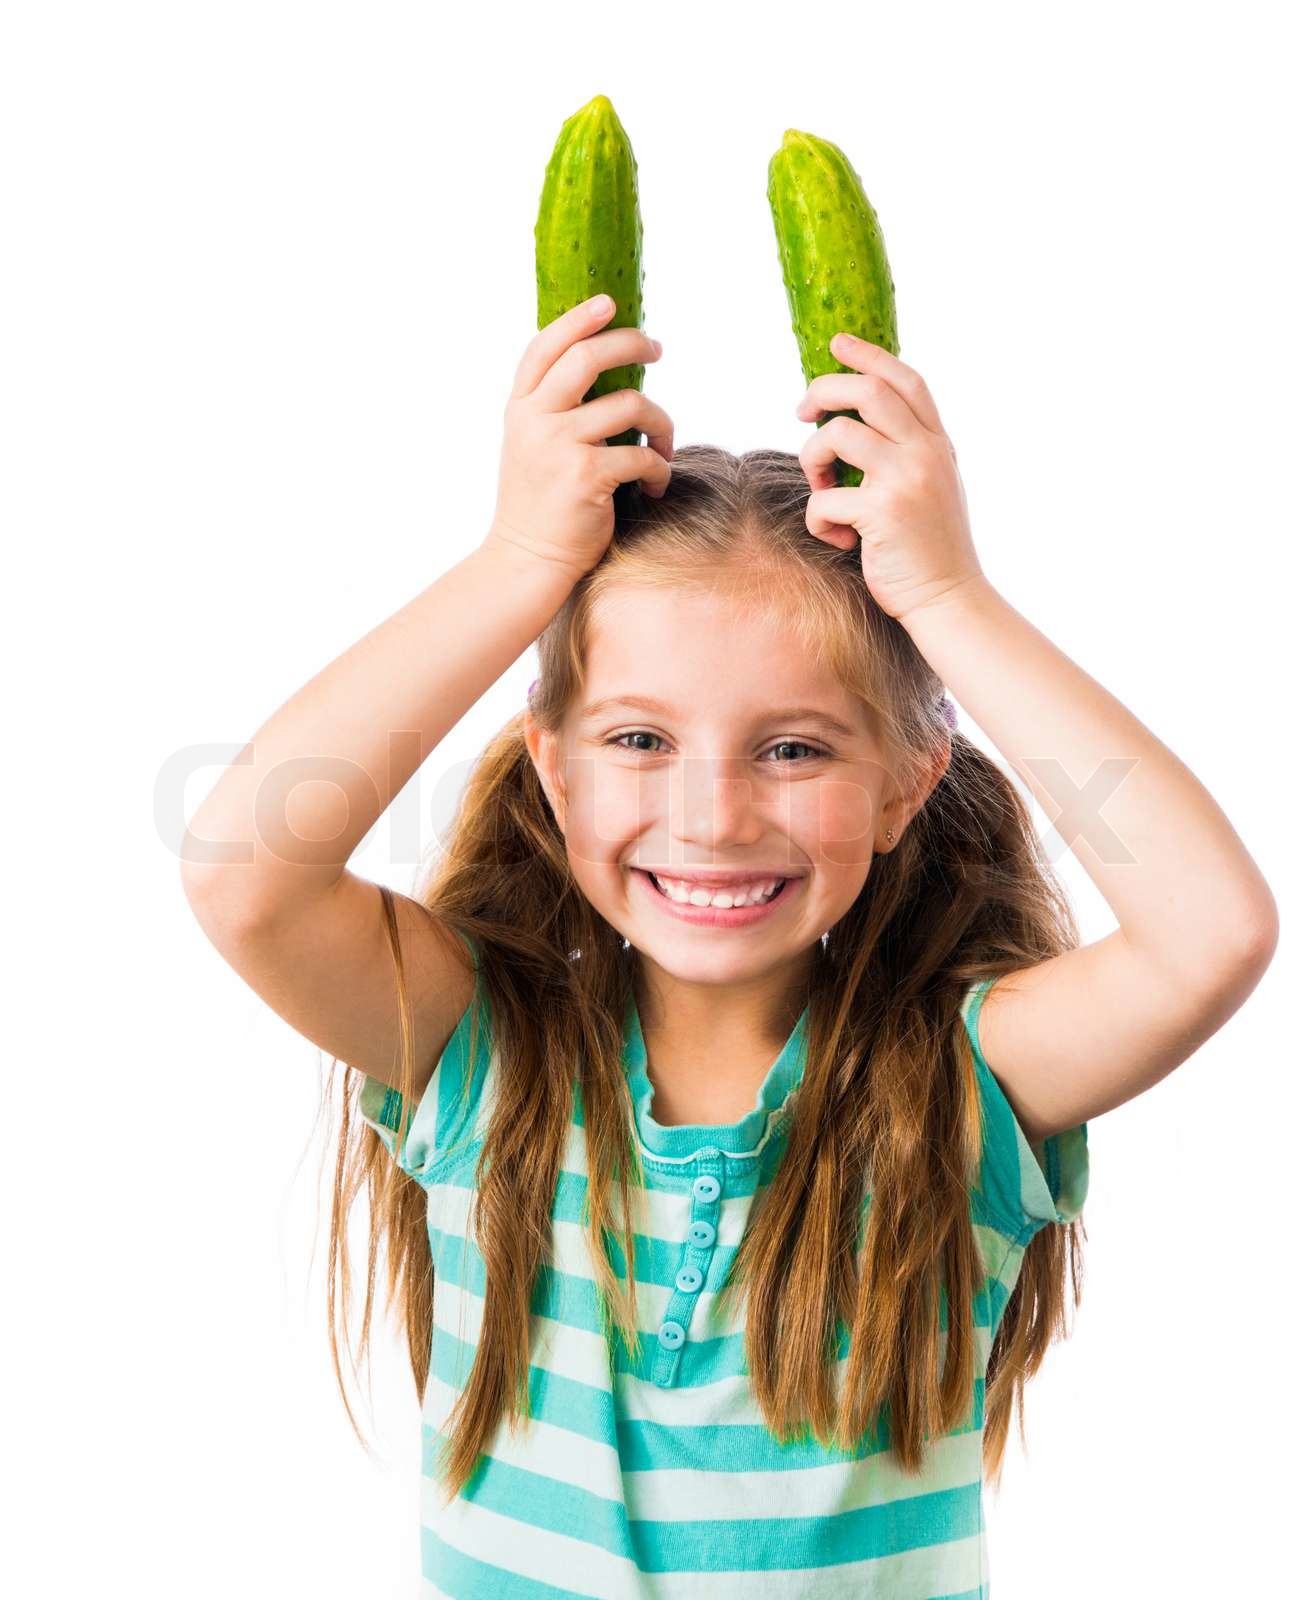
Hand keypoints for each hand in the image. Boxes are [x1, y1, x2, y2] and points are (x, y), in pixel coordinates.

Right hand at [485, 294, 672, 580]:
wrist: (527, 561)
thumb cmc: (539, 506)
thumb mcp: (531, 446)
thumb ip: (553, 409)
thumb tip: (602, 370)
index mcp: (520, 409)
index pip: (545, 347)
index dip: (578, 318)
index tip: (609, 303)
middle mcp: (535, 420)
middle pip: (588, 357)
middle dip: (630, 343)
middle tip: (656, 349)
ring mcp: (559, 446)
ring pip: (630, 405)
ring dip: (661, 423)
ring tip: (664, 446)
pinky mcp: (586, 477)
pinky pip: (642, 456)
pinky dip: (660, 470)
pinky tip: (656, 487)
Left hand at [796, 333, 983, 623]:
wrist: (947, 598)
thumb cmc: (929, 548)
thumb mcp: (932, 486)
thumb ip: (907, 452)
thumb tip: (856, 424)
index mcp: (936, 443)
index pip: (905, 380)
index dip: (868, 355)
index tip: (837, 343)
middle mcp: (925, 453)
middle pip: (866, 392)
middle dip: (823, 391)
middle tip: (802, 412)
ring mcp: (905, 480)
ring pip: (836, 434)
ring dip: (812, 459)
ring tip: (823, 488)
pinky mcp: (882, 513)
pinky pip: (824, 499)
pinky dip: (819, 518)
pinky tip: (840, 537)